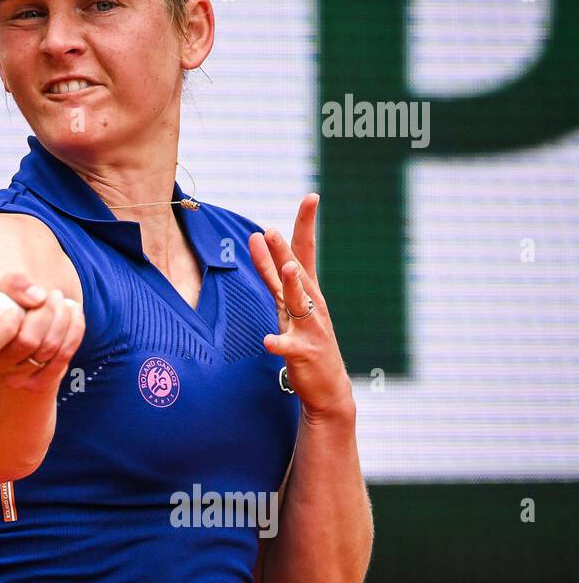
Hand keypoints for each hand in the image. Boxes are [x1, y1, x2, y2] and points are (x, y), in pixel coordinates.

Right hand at [0, 272, 84, 390]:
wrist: (19, 340)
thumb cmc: (7, 311)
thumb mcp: (3, 292)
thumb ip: (14, 285)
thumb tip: (38, 298)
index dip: (5, 327)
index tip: (15, 309)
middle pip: (27, 342)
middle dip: (45, 312)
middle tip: (50, 295)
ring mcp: (16, 380)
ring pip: (50, 348)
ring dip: (63, 316)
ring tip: (61, 300)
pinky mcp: (39, 384)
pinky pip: (64, 357)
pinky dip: (75, 329)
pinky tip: (73, 312)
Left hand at [249, 193, 354, 421]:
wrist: (327, 386)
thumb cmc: (304, 339)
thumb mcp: (285, 302)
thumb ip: (269, 271)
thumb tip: (256, 237)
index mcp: (307, 291)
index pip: (305, 251)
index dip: (306, 224)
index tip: (311, 196)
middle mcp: (312, 305)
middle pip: (296, 272)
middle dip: (285, 251)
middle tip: (270, 229)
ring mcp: (310, 329)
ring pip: (299, 302)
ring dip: (293, 285)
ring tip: (286, 268)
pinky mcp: (304, 353)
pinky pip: (288, 347)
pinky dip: (278, 343)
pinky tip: (268, 341)